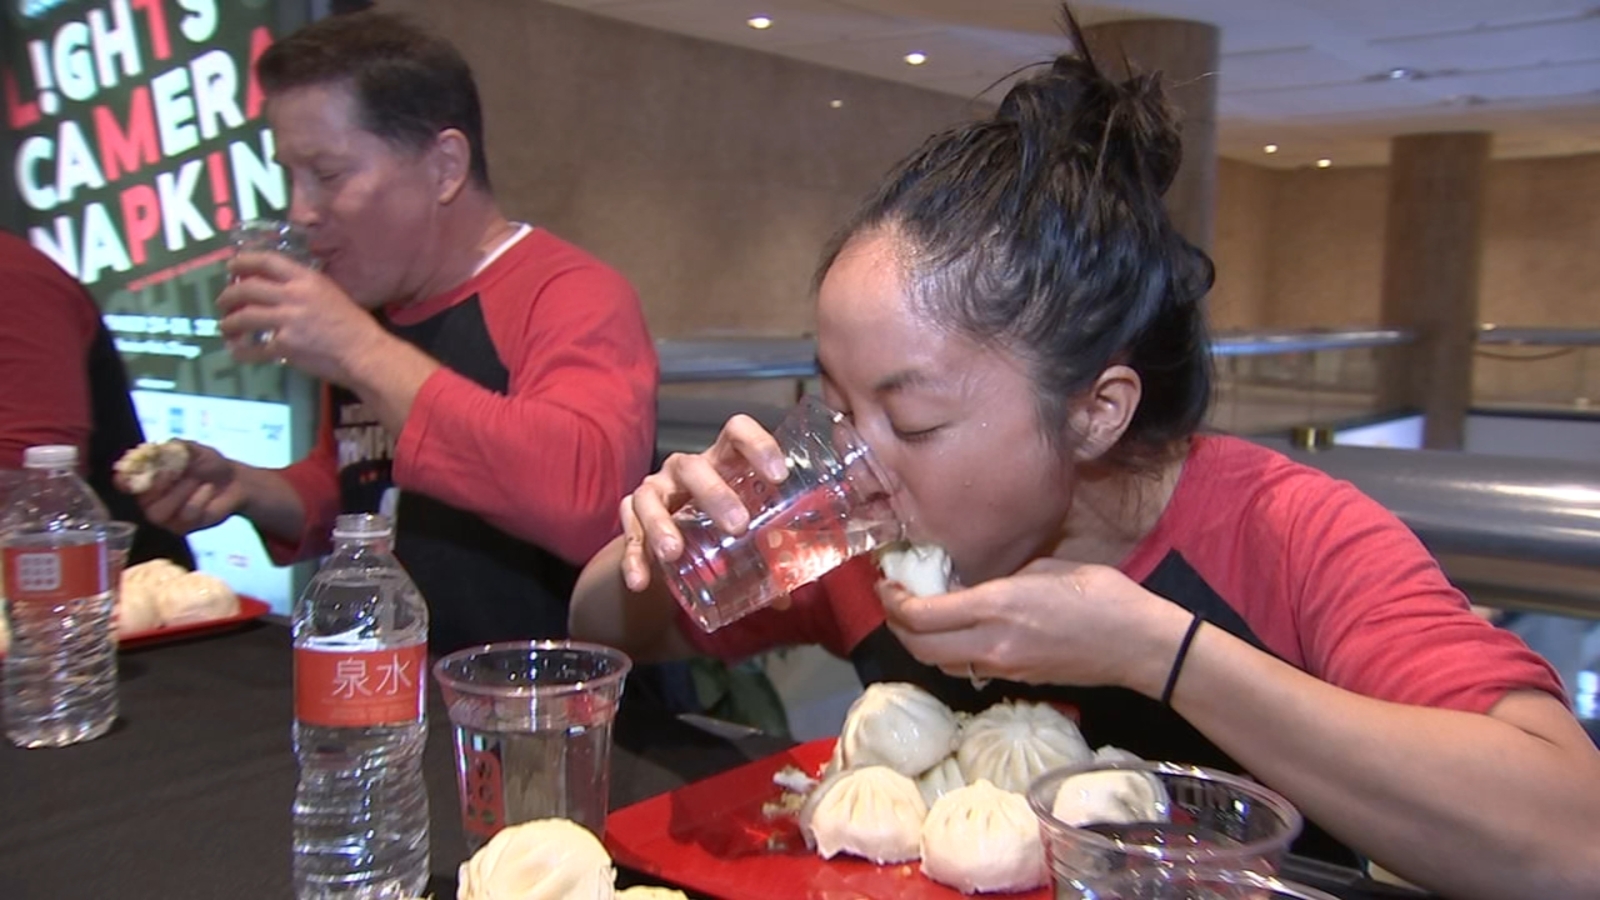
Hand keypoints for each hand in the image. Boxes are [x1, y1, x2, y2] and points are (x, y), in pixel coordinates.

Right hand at [122, 441, 244, 534]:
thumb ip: (175, 447)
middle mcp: (152, 499)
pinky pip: (185, 516)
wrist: (235, 481)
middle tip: (175, 471)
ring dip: (180, 493)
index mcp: (148, 478)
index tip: (126, 475)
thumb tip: (158, 448)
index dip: (123, 480)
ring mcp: (167, 516)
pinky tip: (207, 490)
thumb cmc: (208, 464)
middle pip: (142, 500)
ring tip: (195, 480)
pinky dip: (198, 499)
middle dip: (159, 485)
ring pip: (159, 513)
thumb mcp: (194, 450)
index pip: (126, 482)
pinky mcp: (183, 527)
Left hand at [217, 251, 392, 384]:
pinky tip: (237, 353)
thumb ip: (305, 289)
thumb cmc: (353, 325)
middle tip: (222, 302)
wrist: (365, 354)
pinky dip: (241, 352)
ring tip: (226, 327)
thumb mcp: (330, 294)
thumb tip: (280, 290)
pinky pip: (254, 349)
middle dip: (228, 296)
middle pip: (248, 289)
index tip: (231, 266)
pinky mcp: (285, 346)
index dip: (243, 261)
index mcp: (306, 279)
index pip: (266, 261)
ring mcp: (287, 321)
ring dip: (229, 323)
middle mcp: (293, 295)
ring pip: (245, 317)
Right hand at [618, 413, 789, 592]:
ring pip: (651, 497)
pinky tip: (641, 580)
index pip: (737, 433)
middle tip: (738, 525)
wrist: (671, 541)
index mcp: (722, 462)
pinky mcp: (631, 515)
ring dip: (661, 523)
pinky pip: (628, 533)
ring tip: (673, 552)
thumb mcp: (746, 533)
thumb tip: (787, 598)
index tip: (779, 476)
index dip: (758, 446)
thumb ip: (767, 557)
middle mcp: (685, 470)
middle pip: (693, 468)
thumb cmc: (718, 526)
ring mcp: (656, 490)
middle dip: (715, 494)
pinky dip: (633, 557)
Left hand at [878, 557, 1191, 694]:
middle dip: (897, 626)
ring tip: (918, 617)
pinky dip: (948, 653)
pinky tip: (955, 632)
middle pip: (920, 648)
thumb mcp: (1047, 569)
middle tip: (894, 601)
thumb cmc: (1101, 595)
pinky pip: (967, 669)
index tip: (886, 584)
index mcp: (998, 606)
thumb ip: (1003, 578)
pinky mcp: (1016, 680)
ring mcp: (1004, 667)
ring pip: (940, 664)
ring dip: (919, 643)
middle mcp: (992, 642)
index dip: (895, 603)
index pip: (924, 615)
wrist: (1138, 644)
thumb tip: (975, 585)